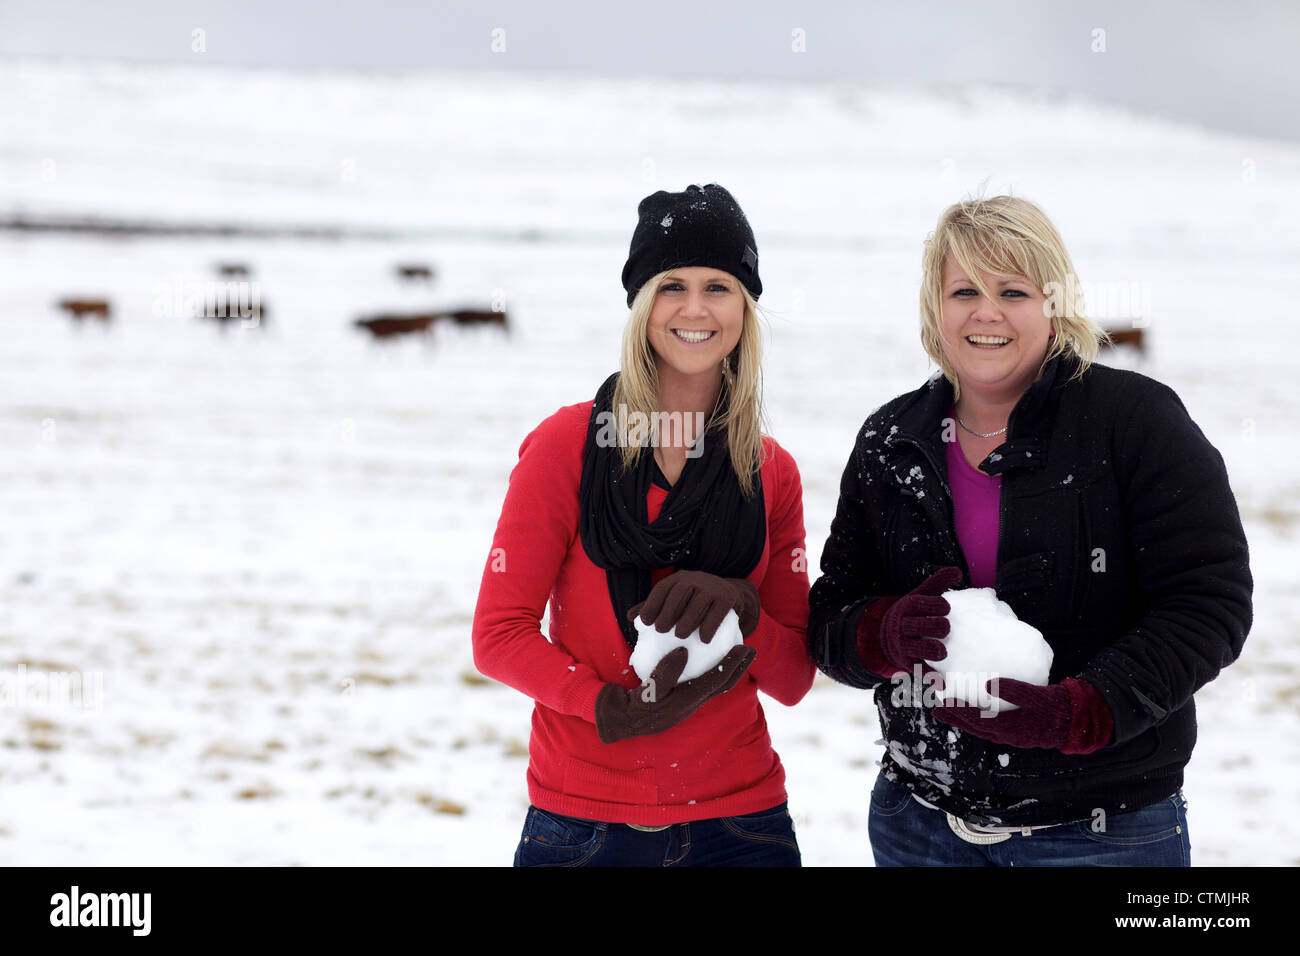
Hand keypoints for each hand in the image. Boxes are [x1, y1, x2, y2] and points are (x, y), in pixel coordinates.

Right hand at [595, 644, 756, 743]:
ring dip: (728, 670)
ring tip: (736, 653)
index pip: (715, 681)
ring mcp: (686, 702)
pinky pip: (702, 684)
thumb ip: (665, 673)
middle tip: (750, 649)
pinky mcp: (679, 698)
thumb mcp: (647, 691)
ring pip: (714, 685)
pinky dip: (711, 672)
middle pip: (721, 685)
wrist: (620, 722)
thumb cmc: (632, 706)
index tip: (746, 648)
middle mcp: (691, 703)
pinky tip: (709, 659)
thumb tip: (684, 652)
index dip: (732, 665)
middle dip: (738, 667)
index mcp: (686, 701)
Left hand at [627, 570, 760, 641]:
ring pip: (699, 601)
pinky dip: (711, 625)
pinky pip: (719, 611)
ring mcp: (713, 587)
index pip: (663, 588)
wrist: (728, 595)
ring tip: (680, 635)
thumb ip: (655, 608)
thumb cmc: (694, 602)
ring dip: (688, 619)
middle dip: (668, 611)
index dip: (652, 604)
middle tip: (661, 630)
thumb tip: (630, 617)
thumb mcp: (675, 601)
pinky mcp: (728, 597)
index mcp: (679, 579)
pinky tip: (704, 639)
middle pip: (680, 592)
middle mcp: (695, 579)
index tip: (646, 622)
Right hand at [860, 566, 960, 674]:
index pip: (921, 605)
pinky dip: (930, 678)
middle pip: (920, 626)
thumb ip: (937, 583)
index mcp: (907, 607)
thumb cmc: (912, 613)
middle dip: (936, 627)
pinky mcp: (907, 663)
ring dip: (932, 650)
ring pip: (918, 649)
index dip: (936, 606)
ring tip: (943, 652)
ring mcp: (904, 645)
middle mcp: (902, 626)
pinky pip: (919, 671)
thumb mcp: (920, 595)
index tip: (945, 608)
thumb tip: (958, 571)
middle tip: (945, 628)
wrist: (886, 635)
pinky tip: (942, 684)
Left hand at [932, 677, 1112, 753]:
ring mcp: (1011, 735)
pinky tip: (971, 713)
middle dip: (954, 717)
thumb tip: (988, 685)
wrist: (1076, 721)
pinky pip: (989, 728)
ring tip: (947, 710)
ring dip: (962, 720)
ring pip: (980, 729)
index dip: (958, 711)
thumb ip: (1013, 690)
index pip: (977, 720)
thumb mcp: (1037, 696)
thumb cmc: (1057, 707)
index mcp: (1010, 727)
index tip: (942, 702)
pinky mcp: (1016, 731)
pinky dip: (976, 721)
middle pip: (974, 726)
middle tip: (935, 708)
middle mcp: (1007, 735)